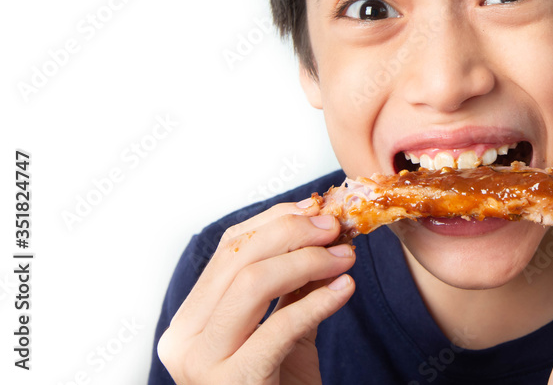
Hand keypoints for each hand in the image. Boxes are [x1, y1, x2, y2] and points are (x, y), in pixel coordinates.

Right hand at [157, 199, 354, 383]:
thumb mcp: (285, 325)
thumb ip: (293, 280)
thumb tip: (319, 222)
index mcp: (189, 320)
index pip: (229, 248)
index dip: (276, 220)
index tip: (317, 209)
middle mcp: (182, 340)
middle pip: (240, 259)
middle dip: (295, 235)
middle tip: (337, 230)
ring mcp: (200, 364)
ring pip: (252, 284)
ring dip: (308, 261)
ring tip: (345, 258)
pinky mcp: (232, 384)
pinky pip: (277, 329)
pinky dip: (317, 302)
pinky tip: (345, 290)